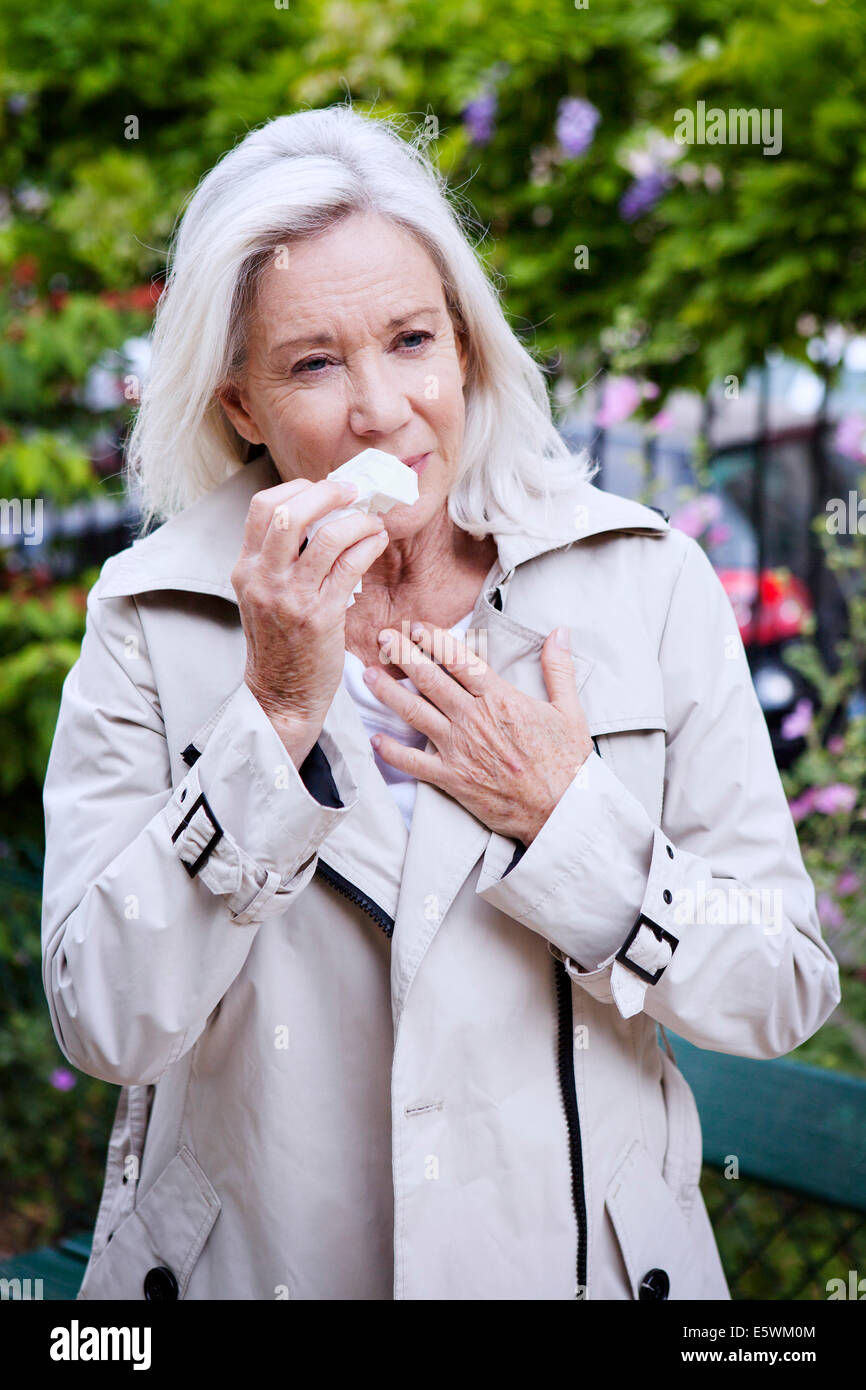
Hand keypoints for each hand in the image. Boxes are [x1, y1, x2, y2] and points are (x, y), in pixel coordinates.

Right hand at [231, 475, 389, 763]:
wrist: (281, 696)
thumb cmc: (280, 645)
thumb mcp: (263, 596)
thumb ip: (279, 560)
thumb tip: (318, 519)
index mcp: (245, 569)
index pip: (262, 507)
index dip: (297, 488)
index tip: (324, 489)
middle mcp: (263, 579)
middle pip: (290, 512)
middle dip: (326, 493)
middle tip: (351, 491)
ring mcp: (290, 598)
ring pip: (326, 537)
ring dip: (356, 521)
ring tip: (372, 522)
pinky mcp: (319, 616)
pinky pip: (349, 566)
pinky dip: (368, 546)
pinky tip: (376, 542)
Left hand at [364, 621, 593, 844]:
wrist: (561, 811)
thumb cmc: (567, 762)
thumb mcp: (569, 710)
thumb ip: (559, 668)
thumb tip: (560, 632)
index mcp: (499, 699)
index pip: (459, 660)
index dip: (434, 640)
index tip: (416, 626)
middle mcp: (473, 720)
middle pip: (429, 679)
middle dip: (403, 654)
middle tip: (382, 637)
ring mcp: (459, 749)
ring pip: (414, 713)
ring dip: (388, 693)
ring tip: (368, 674)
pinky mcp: (452, 779)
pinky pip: (413, 763)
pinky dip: (392, 752)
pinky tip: (375, 740)